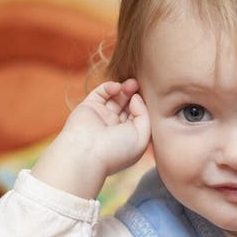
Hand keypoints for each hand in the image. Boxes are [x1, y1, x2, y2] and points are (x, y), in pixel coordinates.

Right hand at [32, 79, 150, 198]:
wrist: (87, 153)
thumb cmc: (117, 150)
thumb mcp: (142, 136)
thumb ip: (144, 115)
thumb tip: (136, 97)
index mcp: (128, 138)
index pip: (139, 118)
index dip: (145, 106)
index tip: (150, 98)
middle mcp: (115, 128)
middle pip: (128, 106)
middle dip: (135, 95)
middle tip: (140, 85)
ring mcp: (102, 117)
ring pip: (116, 98)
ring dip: (125, 88)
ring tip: (132, 83)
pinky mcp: (89, 107)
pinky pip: (101, 93)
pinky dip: (109, 87)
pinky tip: (116, 87)